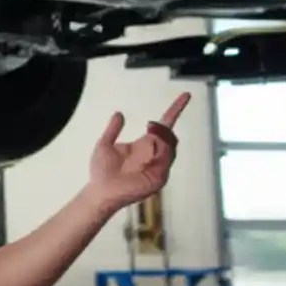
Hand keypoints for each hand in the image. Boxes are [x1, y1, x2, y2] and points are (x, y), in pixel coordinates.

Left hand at [88, 93, 190, 210]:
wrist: (99, 190)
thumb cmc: (101, 171)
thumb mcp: (104, 144)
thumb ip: (112, 129)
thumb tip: (119, 113)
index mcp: (144, 144)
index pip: (164, 125)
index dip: (175, 110)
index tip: (185, 95)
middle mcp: (154, 154)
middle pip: (170, 136)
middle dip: (163, 131)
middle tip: (149, 129)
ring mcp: (158, 167)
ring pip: (170, 148)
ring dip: (160, 142)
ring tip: (145, 145)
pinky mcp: (158, 179)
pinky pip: (165, 163)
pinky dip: (159, 156)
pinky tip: (147, 157)